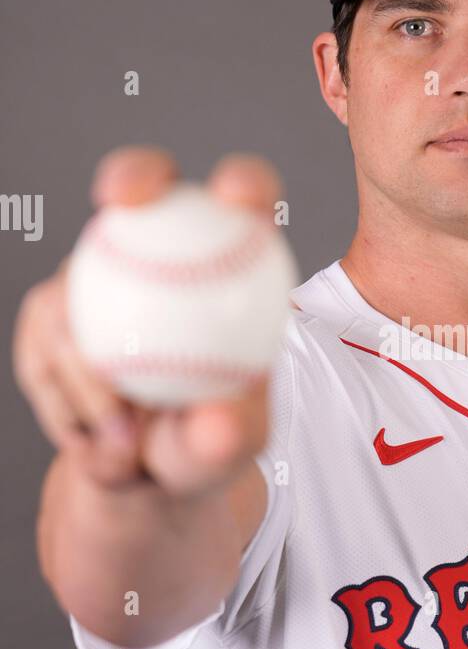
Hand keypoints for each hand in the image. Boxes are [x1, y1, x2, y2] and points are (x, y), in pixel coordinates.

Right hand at [12, 145, 284, 496]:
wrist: (146, 473)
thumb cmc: (203, 446)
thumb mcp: (226, 451)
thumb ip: (228, 435)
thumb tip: (219, 422)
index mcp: (227, 267)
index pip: (245, 205)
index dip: (242, 183)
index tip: (233, 197)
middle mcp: (159, 254)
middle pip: (143, 187)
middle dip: (132, 175)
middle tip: (121, 201)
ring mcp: (97, 273)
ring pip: (76, 290)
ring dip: (90, 378)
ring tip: (126, 441)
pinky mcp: (50, 308)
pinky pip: (42, 346)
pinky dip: (67, 405)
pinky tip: (96, 443)